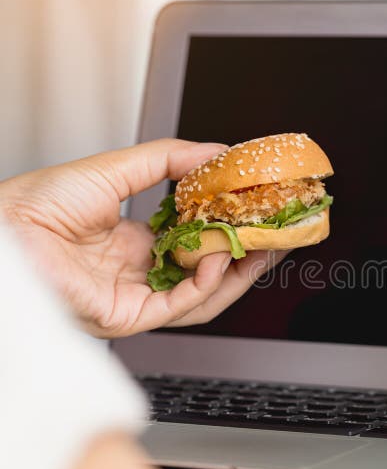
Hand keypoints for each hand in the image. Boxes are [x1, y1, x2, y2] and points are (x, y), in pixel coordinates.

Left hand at [0, 139, 286, 337]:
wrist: (3, 229)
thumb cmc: (37, 203)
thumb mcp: (115, 169)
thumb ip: (168, 160)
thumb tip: (216, 152)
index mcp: (135, 245)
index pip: (196, 243)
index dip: (230, 230)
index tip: (257, 212)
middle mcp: (138, 275)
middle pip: (208, 274)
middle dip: (246, 257)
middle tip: (276, 235)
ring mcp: (135, 298)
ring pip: (202, 297)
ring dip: (237, 276)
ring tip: (263, 249)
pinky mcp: (127, 316)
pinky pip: (178, 307)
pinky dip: (205, 286)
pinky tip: (221, 260)